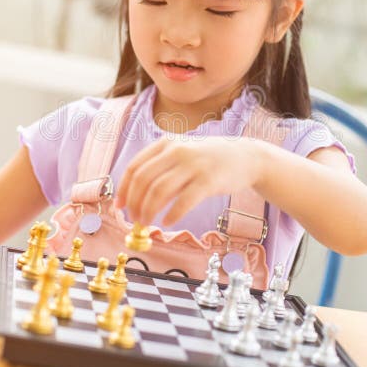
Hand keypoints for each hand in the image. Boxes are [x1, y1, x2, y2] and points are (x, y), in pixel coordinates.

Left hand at [114, 137, 263, 226]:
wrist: (246, 157)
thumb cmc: (209, 159)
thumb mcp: (182, 153)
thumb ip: (161, 169)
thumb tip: (135, 197)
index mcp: (166, 143)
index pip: (135, 167)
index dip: (124, 189)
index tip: (120, 206)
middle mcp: (177, 151)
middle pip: (143, 180)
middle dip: (134, 203)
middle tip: (134, 220)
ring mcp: (193, 165)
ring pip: (159, 192)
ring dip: (148, 211)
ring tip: (147, 223)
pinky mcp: (209, 181)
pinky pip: (183, 202)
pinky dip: (171, 215)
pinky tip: (168, 222)